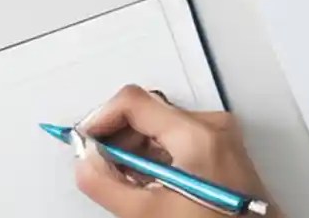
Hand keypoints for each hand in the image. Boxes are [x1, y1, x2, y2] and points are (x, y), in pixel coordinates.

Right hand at [74, 85, 279, 217]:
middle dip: (116, 138)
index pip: (133, 101)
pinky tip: (147, 182)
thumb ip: (107, 184)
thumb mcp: (151, 214)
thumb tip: (84, 162)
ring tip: (125, 181)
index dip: (100, 119)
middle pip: (146, 112)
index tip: (85, 141)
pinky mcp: (223, 150)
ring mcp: (221, 137)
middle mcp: (212, 127)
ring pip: (159, 126)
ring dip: (134, 150)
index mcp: (197, 135)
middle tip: (100, 166)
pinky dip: (155, 156)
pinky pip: (177, 139)